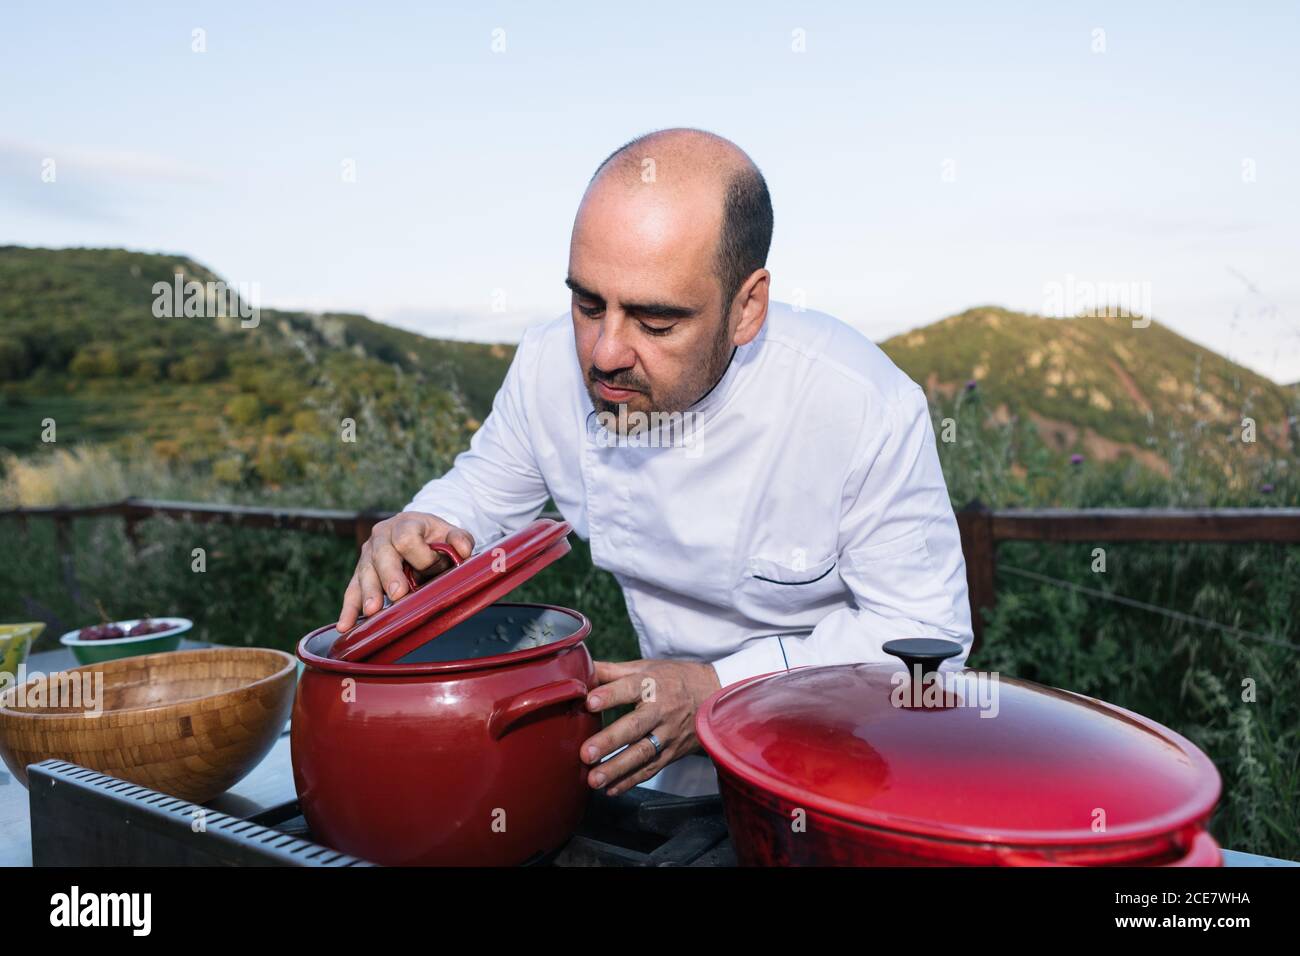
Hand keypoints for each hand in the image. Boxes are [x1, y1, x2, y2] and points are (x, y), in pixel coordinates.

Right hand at [336, 512, 473, 631]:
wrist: (413, 532)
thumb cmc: (432, 537)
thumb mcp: (449, 533)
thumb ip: (459, 539)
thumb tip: (463, 551)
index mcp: (404, 524)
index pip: (406, 537)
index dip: (420, 554)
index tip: (433, 566)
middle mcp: (381, 537)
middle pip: (381, 555)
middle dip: (390, 575)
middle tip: (397, 593)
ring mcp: (368, 555)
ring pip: (365, 573)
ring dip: (369, 593)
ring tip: (373, 610)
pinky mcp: (360, 573)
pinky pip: (352, 590)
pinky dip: (349, 608)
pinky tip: (346, 624)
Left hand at [580, 658, 720, 795]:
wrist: (714, 695)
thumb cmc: (673, 679)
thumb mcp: (646, 668)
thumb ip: (611, 671)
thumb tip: (578, 669)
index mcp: (652, 684)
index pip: (629, 688)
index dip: (610, 695)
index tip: (589, 702)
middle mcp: (661, 710)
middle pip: (635, 726)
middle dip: (610, 741)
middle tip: (586, 753)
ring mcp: (669, 734)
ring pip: (643, 753)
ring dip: (617, 769)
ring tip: (594, 779)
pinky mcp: (673, 753)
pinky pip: (651, 769)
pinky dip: (631, 781)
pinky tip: (611, 789)